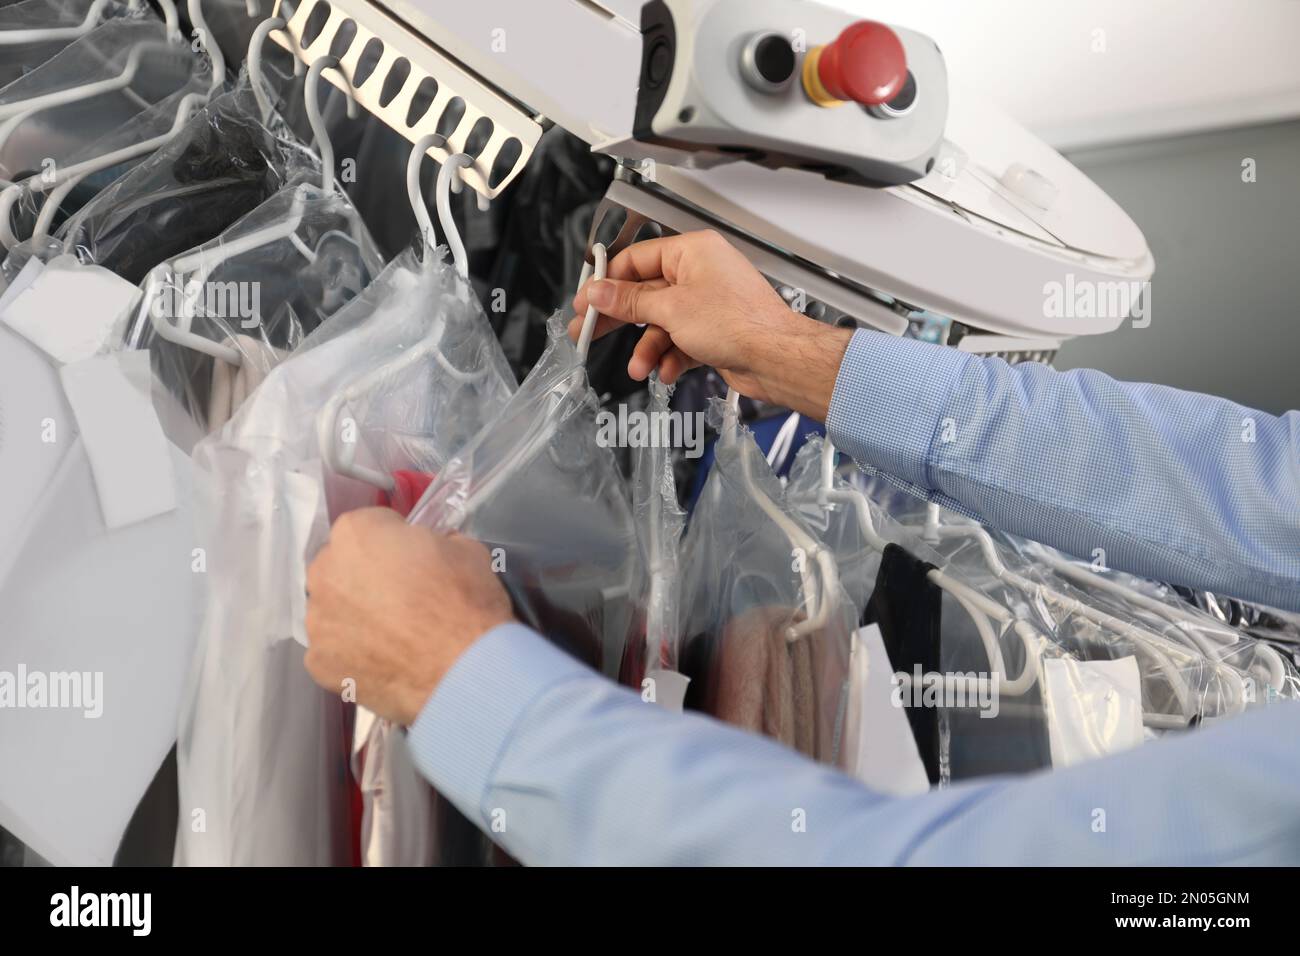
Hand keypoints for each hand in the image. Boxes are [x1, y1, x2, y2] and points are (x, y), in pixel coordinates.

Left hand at [304, 508, 514, 724]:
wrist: (463, 671)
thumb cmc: (465, 602)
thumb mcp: (465, 549)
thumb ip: (433, 543)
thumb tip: (429, 554)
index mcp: (356, 533)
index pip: (371, 526)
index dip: (396, 543)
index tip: (416, 561)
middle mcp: (324, 571)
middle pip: (342, 567)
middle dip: (366, 577)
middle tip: (403, 599)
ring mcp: (317, 621)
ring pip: (334, 610)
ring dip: (356, 616)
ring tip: (394, 637)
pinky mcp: (318, 663)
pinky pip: (334, 650)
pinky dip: (354, 654)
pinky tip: (385, 663)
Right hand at [569, 230, 852, 419]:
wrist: (776, 358)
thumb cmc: (740, 323)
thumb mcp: (671, 309)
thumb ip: (630, 301)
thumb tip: (599, 292)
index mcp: (691, 252)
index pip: (636, 259)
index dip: (607, 282)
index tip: (586, 302)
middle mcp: (700, 273)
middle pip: (645, 293)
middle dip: (620, 318)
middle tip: (589, 332)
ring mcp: (707, 303)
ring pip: (661, 323)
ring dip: (647, 347)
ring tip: (639, 367)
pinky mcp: (714, 331)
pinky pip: (679, 341)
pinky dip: (670, 357)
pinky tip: (667, 371)